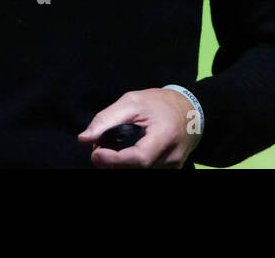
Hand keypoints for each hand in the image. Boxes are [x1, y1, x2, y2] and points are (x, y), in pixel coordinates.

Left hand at [77, 88, 202, 167]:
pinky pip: (145, 171)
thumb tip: (84, 138)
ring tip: (110, 151)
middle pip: (135, 169)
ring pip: (138, 172)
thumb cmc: (160, 104)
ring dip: (120, 165)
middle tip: (99, 148)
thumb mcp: (133, 101)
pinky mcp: (170, 172)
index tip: (95, 152)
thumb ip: (107, 118)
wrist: (189, 112)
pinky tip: (125, 155)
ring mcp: (172, 167)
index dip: (114, 160)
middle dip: (112, 163)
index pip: (139, 158)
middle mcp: (171, 157)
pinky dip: (130, 165)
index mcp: (165, 136)